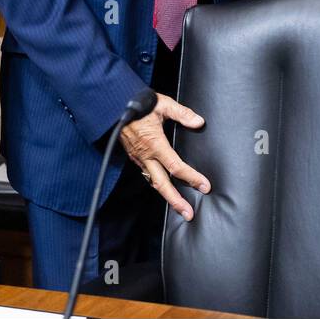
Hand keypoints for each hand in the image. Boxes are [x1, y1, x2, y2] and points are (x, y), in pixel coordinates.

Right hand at [119, 93, 209, 220]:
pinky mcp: (134, 157)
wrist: (115, 106)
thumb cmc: (139, 104)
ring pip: (153, 182)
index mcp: (155, 144)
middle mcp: (146, 156)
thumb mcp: (163, 104)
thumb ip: (182, 114)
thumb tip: (199, 122)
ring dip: (167, 196)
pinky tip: (164, 187)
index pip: (176, 167)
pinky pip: (147, 175)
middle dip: (176, 201)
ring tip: (179, 207)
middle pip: (162, 184)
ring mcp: (139, 158)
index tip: (204, 186)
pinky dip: (157, 184)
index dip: (191, 178)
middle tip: (188, 214)